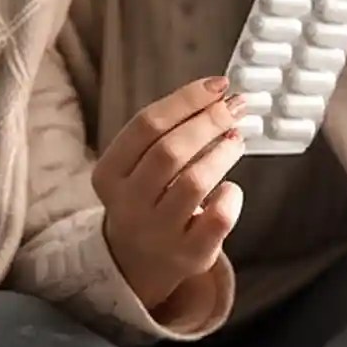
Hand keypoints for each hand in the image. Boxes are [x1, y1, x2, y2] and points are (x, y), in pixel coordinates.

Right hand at [91, 76, 246, 309]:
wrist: (138, 262)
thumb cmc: (147, 198)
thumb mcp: (138, 166)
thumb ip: (168, 133)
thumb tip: (218, 96)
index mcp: (109, 174)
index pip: (146, 125)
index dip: (186, 100)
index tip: (219, 85)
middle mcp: (128, 204)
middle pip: (170, 151)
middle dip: (209, 122)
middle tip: (235, 108)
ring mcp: (158, 231)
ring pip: (195, 182)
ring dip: (223, 152)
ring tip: (236, 139)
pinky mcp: (189, 253)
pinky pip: (219, 217)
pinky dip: (232, 195)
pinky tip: (231, 188)